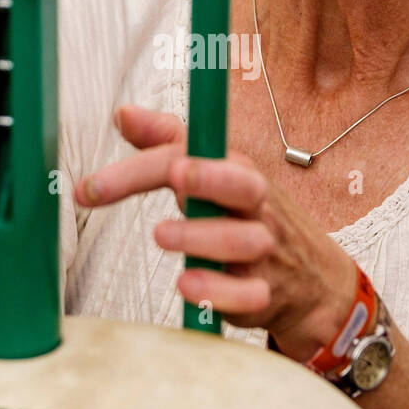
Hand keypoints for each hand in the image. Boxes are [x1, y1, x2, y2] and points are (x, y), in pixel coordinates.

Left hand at [73, 103, 361, 363]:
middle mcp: (255, 207)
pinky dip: (219, 292)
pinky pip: (249, 294)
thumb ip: (166, 144)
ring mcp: (263, 250)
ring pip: (243, 241)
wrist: (313, 279)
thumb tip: (123, 113)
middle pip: (242, 185)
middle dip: (212, 177)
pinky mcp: (264, 294)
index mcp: (236, 171)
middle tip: (176, 177)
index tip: (95, 185)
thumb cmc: (246, 217)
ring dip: (201, 237)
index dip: (144, 166)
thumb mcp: (212, 174)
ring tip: (161, 235)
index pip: (193, 157)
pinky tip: (187, 286)